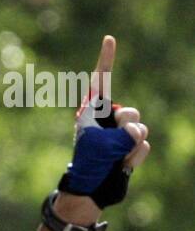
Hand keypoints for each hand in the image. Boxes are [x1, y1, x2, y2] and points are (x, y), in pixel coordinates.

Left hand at [56, 36, 150, 215]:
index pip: (101, 82)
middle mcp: (108, 120)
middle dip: (124, 126)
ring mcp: (120, 135)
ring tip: (114, 158)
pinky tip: (121, 165)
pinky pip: (142, 145)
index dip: (106, 60)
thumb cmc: (88, 165)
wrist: (90, 191)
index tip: (109, 39)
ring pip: (138, 129)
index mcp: (93, 113)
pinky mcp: (130, 148)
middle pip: (128, 112)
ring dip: (128, 145)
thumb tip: (137, 134)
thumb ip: (121, 135)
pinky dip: (133, 157)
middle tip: (112, 140)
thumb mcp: (100, 147)